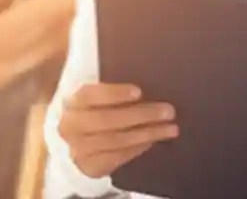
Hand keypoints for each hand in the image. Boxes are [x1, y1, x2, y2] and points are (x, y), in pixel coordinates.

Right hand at [57, 83, 177, 177]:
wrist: (82, 138)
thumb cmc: (101, 107)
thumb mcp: (104, 94)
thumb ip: (120, 90)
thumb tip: (153, 85)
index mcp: (72, 102)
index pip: (89, 95)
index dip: (114, 93)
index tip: (139, 92)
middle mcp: (70, 126)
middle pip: (106, 120)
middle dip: (141, 115)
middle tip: (169, 111)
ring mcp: (77, 149)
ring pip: (115, 141)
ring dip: (147, 134)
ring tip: (171, 128)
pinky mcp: (89, 166)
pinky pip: (118, 157)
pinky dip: (139, 147)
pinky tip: (155, 140)